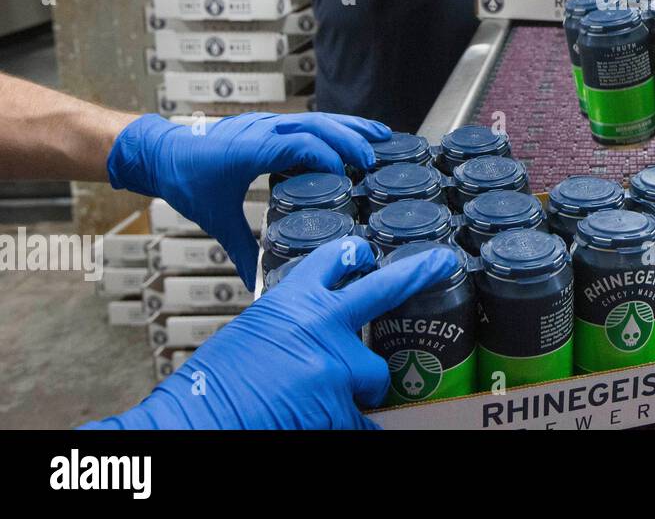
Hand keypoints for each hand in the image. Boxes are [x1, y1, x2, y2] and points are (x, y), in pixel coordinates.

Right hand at [82, 239, 458, 428]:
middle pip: (383, 289)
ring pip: (375, 373)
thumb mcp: (251, 335)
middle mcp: (320, 323)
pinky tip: (335, 426)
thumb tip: (314, 338)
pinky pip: (364, 419)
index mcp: (290, 300)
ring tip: (328, 404)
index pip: (333, 258)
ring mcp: (335, 363)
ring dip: (361, 389)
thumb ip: (290, 327)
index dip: (355, 253)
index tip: (368, 251)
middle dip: (416, 273)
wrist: (191, 423)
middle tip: (440, 263)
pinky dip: (355, 426)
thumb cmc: (209, 387)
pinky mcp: (339, 405)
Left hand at [107, 112, 390, 288]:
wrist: (161, 153)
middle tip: (375, 157)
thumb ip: (241, 251)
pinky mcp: (269, 123)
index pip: (301, 144)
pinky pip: (309, 119)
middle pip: (317, 125)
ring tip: (380, 134)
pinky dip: (334, 124)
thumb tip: (258, 285)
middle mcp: (264, 129)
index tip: (350, 177)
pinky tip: (351, 132)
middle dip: (350, 139)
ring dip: (350, 126)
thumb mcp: (215, 218)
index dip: (328, 157)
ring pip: (317, 117)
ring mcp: (267, 122)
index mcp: (253, 149)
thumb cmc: (185, 181)